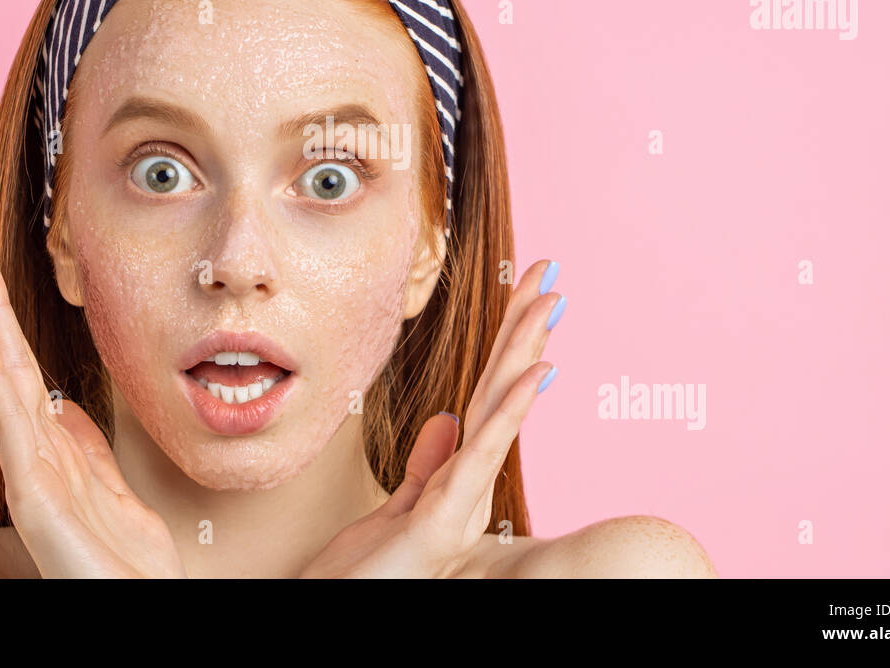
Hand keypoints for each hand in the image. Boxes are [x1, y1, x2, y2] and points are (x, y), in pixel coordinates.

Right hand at [0, 227, 186, 577]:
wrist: (135, 605)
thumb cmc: (121, 556)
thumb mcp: (109, 486)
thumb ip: (84, 447)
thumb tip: (65, 405)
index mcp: (55, 444)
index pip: (25, 363)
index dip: (5, 312)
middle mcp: (36, 450)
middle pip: (8, 358)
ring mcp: (31, 470)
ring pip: (4, 377)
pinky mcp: (35, 494)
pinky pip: (12, 424)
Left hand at [298, 259, 563, 577]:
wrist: (340, 615)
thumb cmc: (365, 575)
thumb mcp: (396, 508)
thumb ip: (426, 464)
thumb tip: (447, 416)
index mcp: (457, 479)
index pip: (485, 396)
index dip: (507, 346)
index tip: (528, 298)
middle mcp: (470, 486)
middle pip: (499, 391)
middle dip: (523, 328)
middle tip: (549, 272)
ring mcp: (463, 502)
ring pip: (499, 411)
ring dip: (525, 352)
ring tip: (548, 303)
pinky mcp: (445, 519)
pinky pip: (483, 454)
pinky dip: (509, 412)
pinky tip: (535, 374)